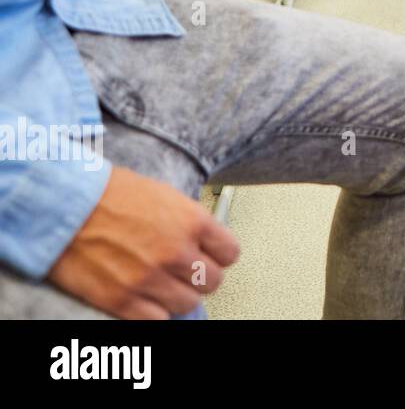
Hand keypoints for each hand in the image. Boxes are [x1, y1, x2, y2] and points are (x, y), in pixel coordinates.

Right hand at [47, 166, 239, 318]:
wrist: (64, 205)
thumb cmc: (107, 194)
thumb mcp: (163, 195)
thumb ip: (188, 220)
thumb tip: (203, 239)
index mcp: (191, 221)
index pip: (230, 253)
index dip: (220, 255)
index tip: (211, 256)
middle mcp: (176, 251)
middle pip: (212, 281)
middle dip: (201, 277)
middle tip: (187, 272)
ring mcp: (150, 278)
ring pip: (188, 304)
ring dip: (178, 296)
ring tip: (164, 285)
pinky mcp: (122, 299)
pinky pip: (157, 321)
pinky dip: (155, 312)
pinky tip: (146, 299)